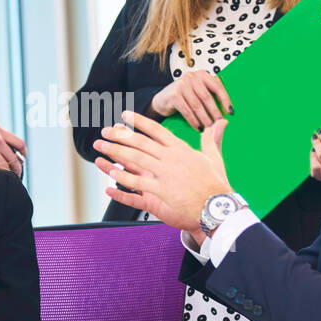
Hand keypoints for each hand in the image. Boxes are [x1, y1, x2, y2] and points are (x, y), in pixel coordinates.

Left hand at [93, 110, 231, 231]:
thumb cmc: (215, 183)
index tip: (125, 115)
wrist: (217, 205)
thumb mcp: (214, 157)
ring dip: (115, 152)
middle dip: (120, 135)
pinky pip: (137, 183)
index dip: (138, 122)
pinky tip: (110, 175)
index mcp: (181, 149)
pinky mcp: (161, 191)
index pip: (156, 130)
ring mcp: (165, 174)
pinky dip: (122, 179)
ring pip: (135, 159)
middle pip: (140, 142)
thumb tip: (220, 122)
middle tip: (105, 131)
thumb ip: (211, 138)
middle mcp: (171, 158)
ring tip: (100, 146)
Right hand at [149, 70, 233, 130]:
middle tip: (220, 123)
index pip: (217, 86)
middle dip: (215, 112)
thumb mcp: (198, 91)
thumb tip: (228, 110)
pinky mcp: (174, 95)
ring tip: (210, 128)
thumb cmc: (184, 96)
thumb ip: (210, 95)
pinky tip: (199, 128)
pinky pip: (187, 111)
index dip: (225, 100)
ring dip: (205, 119)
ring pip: (197, 105)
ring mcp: (181, 85)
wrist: (163, 100)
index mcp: (201, 74)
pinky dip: (194, 121)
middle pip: (207, 97)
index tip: (230, 112)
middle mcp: (191, 77)